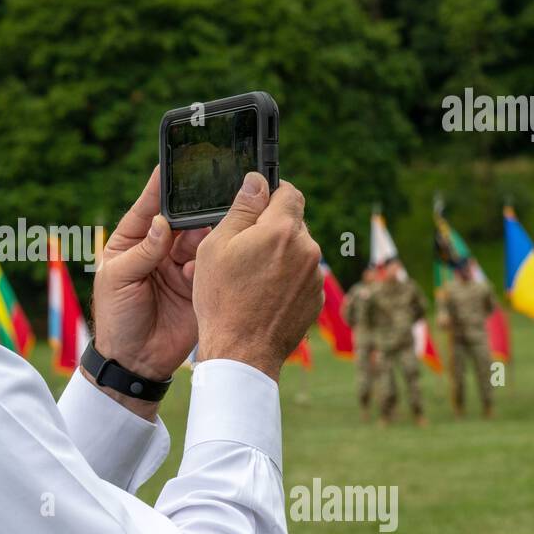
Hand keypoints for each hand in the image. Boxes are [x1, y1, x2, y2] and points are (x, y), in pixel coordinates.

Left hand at [91, 166, 210, 382]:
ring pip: (201, 238)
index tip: (175, 163)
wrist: (135, 362)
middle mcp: (159, 248)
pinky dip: (217, 257)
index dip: (161, 186)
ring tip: (220, 222)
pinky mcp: (200, 284)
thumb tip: (160, 223)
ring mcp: (181, 265)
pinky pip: (213, 263)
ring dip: (210, 231)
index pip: (149, 206)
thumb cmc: (115, 318)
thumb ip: (141, 252)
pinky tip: (220, 255)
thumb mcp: (117, 280)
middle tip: (211, 194)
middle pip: (181, 218)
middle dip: (195, 207)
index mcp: (133, 240)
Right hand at [194, 173, 323, 381]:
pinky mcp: (317, 297)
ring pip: (298, 250)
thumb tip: (256, 182)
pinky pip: (302, 275)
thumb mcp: (217, 246)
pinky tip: (264, 294)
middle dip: (272, 228)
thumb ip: (241, 209)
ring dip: (280, 254)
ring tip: (252, 277)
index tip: (257, 202)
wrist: (242, 351)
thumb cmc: (222, 299)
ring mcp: (315, 275)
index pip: (288, 191)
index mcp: (282, 229)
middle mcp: (307, 248)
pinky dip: (287, 278)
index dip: (271, 193)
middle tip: (244, 249)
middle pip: (293, 222)